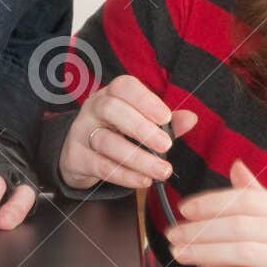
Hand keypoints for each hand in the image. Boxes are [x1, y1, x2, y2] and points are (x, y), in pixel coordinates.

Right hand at [59, 75, 197, 189]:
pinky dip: (125, 175)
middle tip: (166, 146)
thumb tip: (191, 119)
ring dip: (138, 158)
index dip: (145, 100)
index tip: (166, 118)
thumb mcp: (140, 124)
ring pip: (106, 141)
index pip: (124, 87)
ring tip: (161, 170)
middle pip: (111, 110)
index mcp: (111, 94)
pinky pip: (100, 166)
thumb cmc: (115, 134)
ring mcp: (81, 132)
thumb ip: (164, 123)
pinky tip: (143, 180)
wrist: (79, 155)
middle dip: (141, 128)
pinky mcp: (76, 157)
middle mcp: (93, 108)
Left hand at [166, 160, 266, 266]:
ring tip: (181, 254)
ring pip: (242, 253)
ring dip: (206, 253)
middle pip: (238, 226)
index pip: (245, 200)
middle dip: (199, 231)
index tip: (184, 210)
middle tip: (173, 235)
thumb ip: (261, 195)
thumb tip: (236, 167)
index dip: (210, 204)